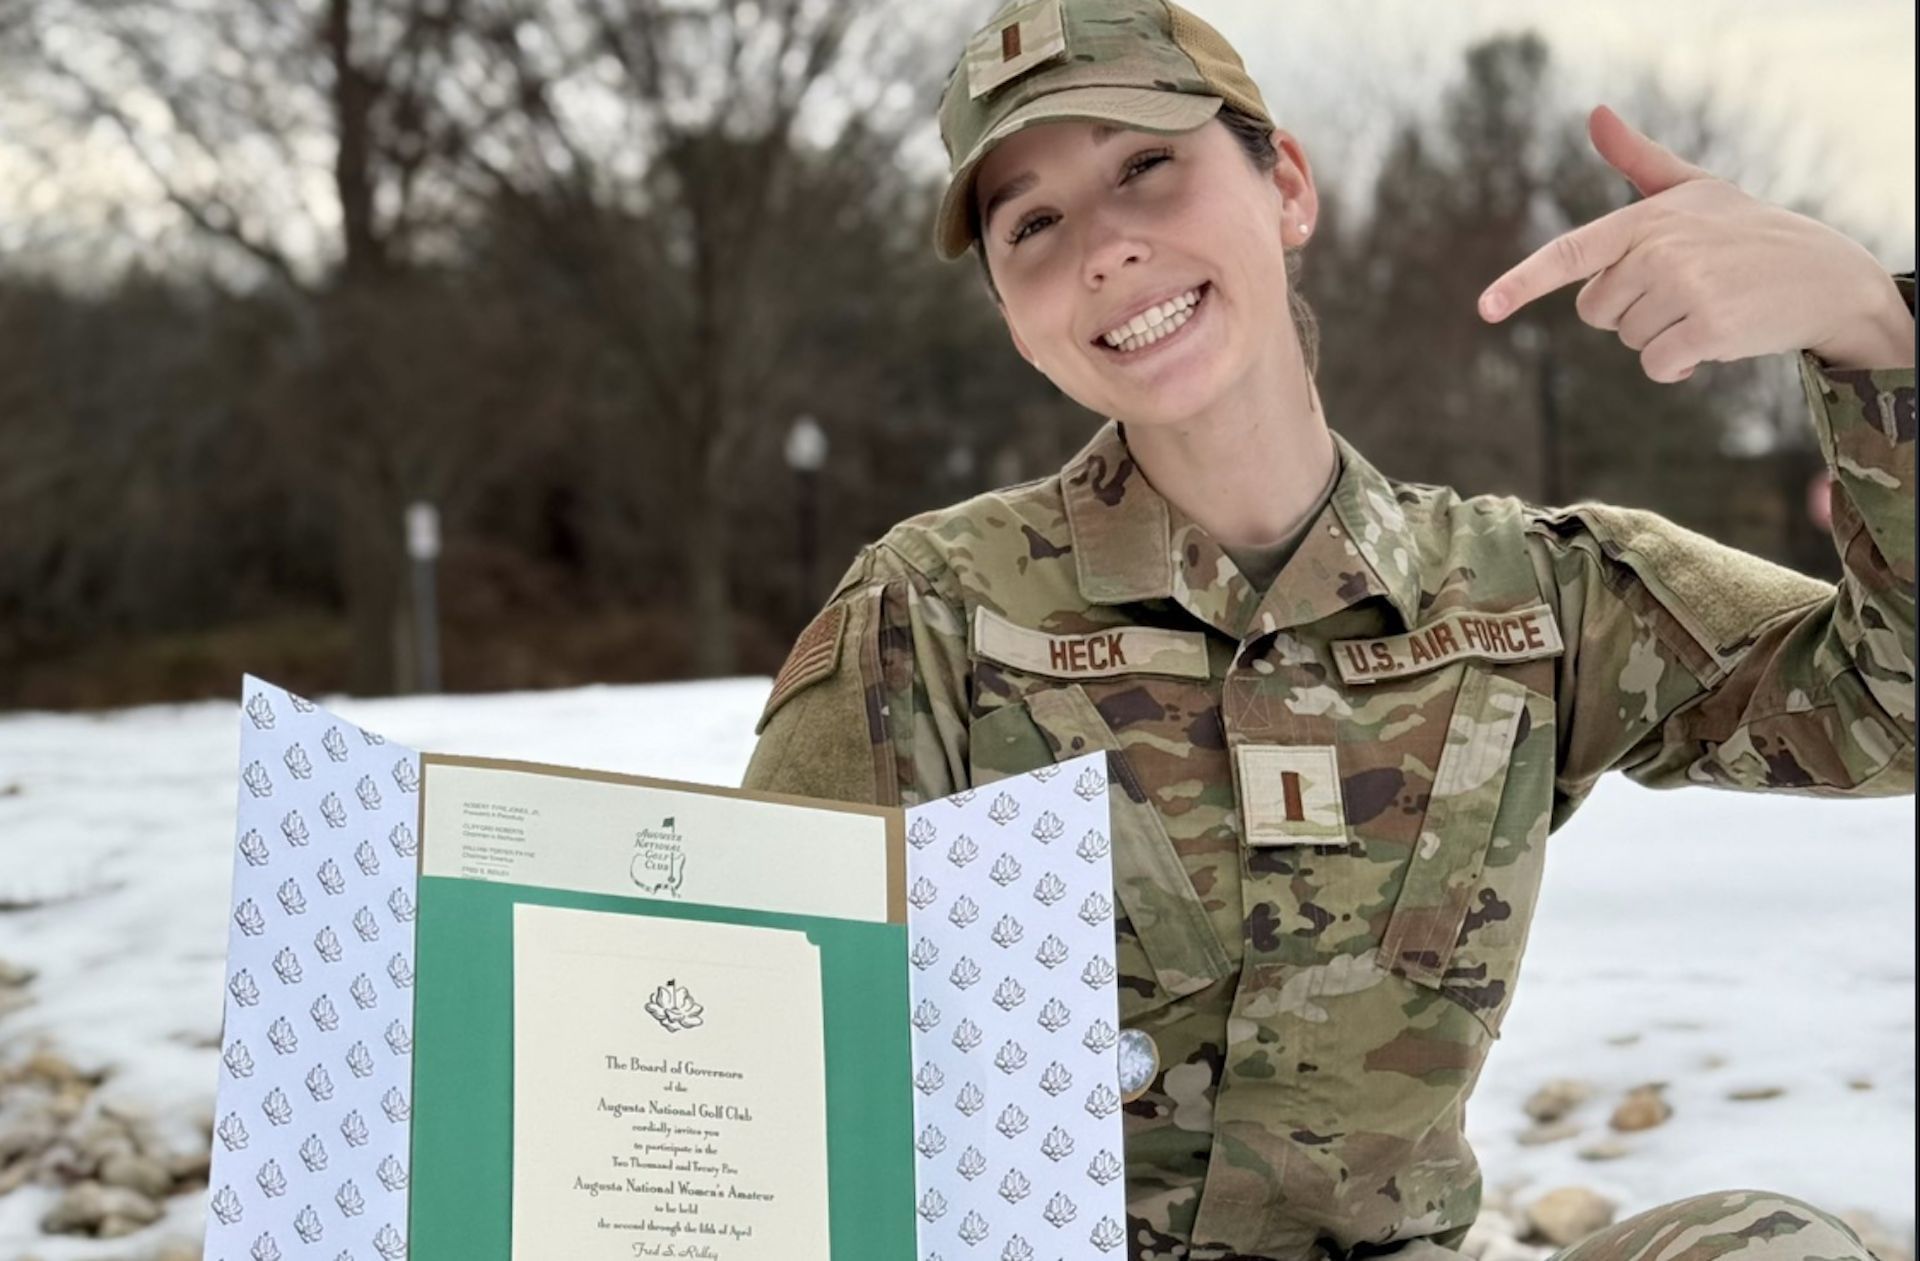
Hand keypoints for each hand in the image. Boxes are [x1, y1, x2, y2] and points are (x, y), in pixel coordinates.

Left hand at [1478, 105, 1913, 379]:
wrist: (1823, 273)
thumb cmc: (1746, 230)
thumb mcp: (1693, 188)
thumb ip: (1638, 161)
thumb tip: (1596, 113)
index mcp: (1645, 220)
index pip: (1570, 254)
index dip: (1522, 283)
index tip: (1486, 309)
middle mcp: (1659, 250)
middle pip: (1596, 312)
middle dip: (1631, 312)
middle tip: (1684, 290)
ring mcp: (1684, 288)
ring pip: (1629, 340)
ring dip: (1661, 337)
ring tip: (1707, 307)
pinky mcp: (1708, 327)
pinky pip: (1658, 365)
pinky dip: (1679, 366)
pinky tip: (1714, 340)